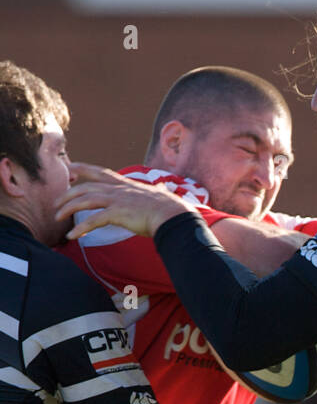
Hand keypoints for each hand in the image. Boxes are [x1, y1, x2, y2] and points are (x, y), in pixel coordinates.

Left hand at [55, 163, 191, 239]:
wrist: (173, 215)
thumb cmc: (168, 209)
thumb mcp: (157, 195)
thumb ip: (154, 192)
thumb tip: (163, 189)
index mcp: (125, 184)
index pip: (100, 172)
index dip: (83, 168)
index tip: (70, 167)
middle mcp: (118, 189)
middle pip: (85, 186)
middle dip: (68, 194)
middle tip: (57, 203)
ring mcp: (117, 200)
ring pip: (85, 200)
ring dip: (68, 208)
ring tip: (58, 217)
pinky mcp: (117, 213)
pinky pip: (93, 220)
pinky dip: (80, 228)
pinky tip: (72, 236)